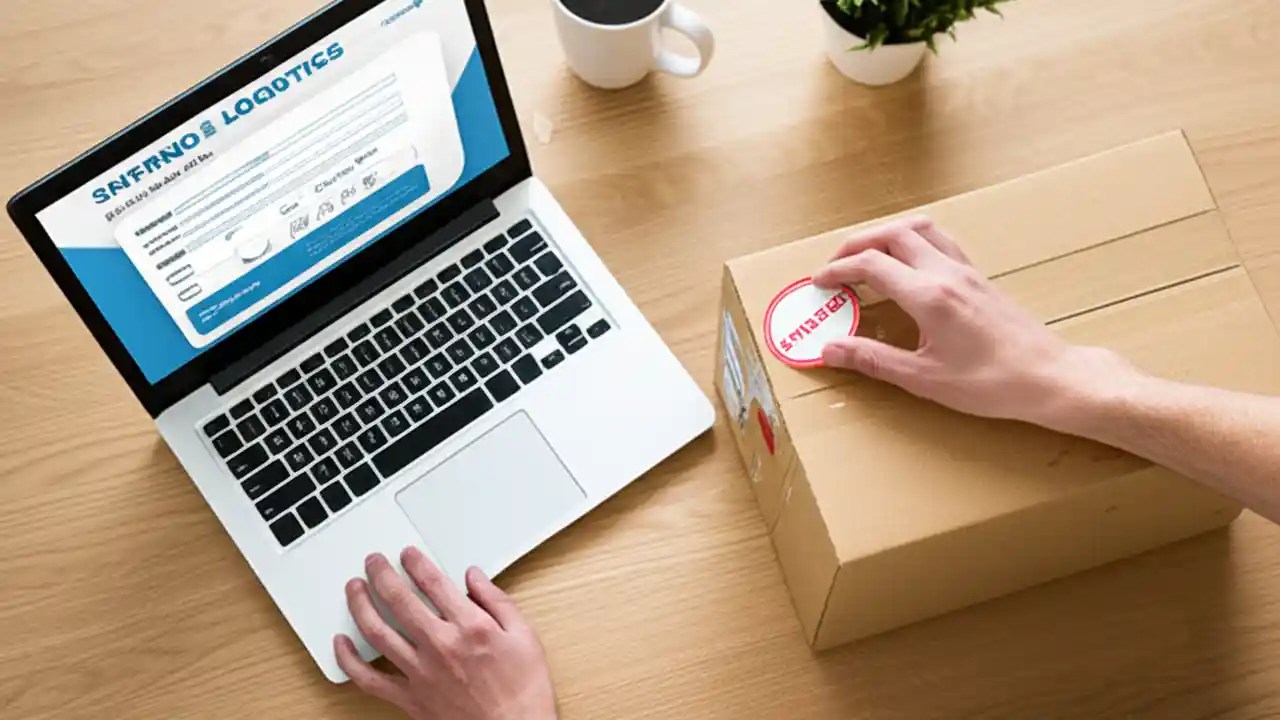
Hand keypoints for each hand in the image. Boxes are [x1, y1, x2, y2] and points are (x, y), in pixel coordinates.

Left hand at [335, 548, 557, 719]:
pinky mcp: (410, 698)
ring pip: (377, 632)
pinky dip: (349, 660)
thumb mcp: (524, 635)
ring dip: (360, 605)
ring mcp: (421, 673)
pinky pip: (369, 679)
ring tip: (354, 588)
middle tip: (373, 561)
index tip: (407, 554)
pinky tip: (341, 644)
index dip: (416, 563)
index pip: (433, 583)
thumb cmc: (523, 690)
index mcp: (469, 626)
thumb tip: (474, 576)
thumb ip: (497, 601)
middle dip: (381, 574)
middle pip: (398, 600)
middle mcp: (440, 646)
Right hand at [813, 216, 1137, 428]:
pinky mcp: (979, 277)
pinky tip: (908, 263)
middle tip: (834, 266)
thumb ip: (873, 359)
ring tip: (866, 255)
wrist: (1048, 378)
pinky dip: (914, 241)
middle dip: (856, 244)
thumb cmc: (991, 383)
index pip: (871, 264)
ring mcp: (966, 271)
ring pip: (919, 229)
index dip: (837, 270)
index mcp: (929, 296)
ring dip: (886, 234)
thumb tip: (831, 349)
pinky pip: (941, 241)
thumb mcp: (924, 379)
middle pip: (892, 234)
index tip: (819, 284)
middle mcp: (947, 274)